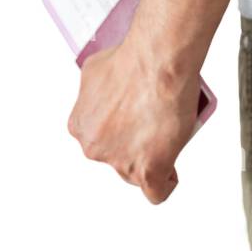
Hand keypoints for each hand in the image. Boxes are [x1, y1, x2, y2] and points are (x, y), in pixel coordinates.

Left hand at [67, 34, 200, 203]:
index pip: (100, 140)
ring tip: (171, 135)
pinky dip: (165, 184)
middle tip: (156, 123)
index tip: (136, 121)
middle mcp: (95, 147)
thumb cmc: (134, 59)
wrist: (158, 61)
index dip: (121, 131)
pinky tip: (171, 172)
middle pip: (117, 158)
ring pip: (136, 173)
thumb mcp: (96, 69)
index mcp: (81, 126)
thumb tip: (107, 92)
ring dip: (152, 158)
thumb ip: (97, 91)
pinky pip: (156, 191)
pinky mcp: (148, 170)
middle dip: (136, 145)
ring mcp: (121, 161)